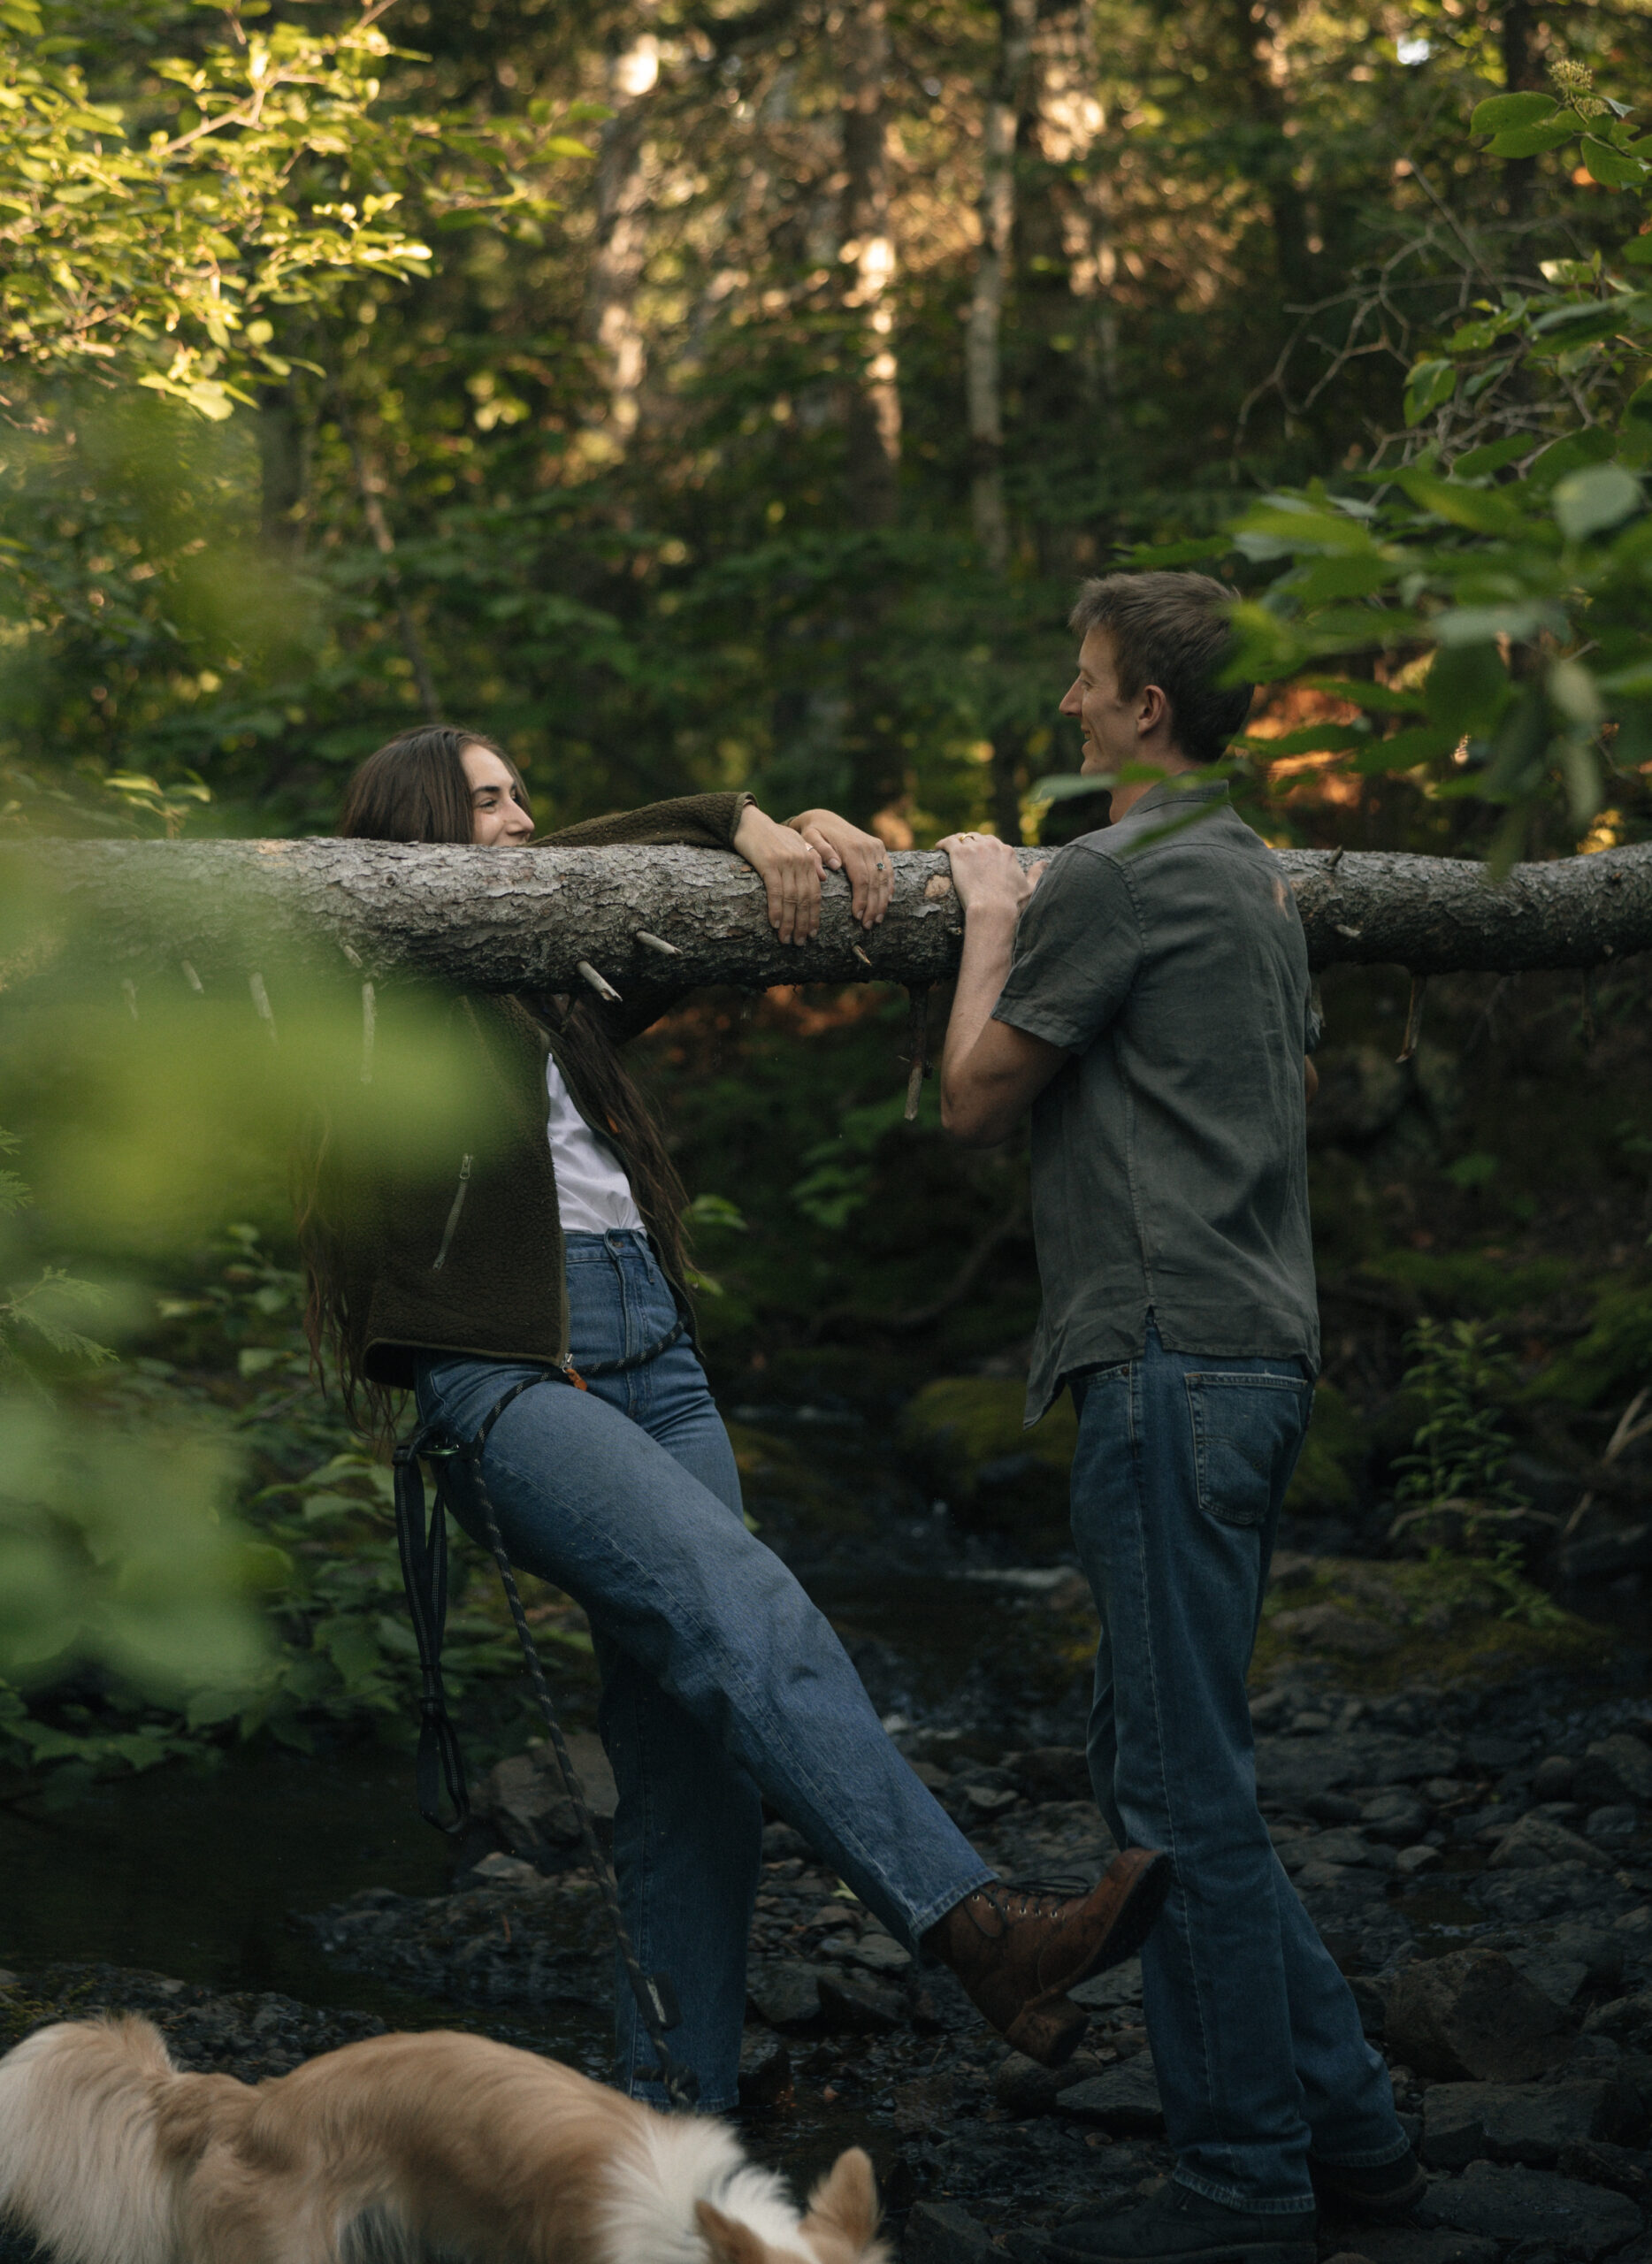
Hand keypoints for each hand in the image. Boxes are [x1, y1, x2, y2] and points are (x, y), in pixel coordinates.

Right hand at [733, 803, 826, 944]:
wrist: (749, 822)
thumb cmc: (771, 836)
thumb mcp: (794, 845)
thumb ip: (811, 859)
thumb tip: (824, 878)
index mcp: (809, 859)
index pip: (815, 894)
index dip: (814, 916)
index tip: (813, 933)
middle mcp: (801, 861)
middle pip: (805, 899)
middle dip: (803, 924)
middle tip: (800, 942)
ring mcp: (786, 862)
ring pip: (792, 899)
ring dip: (790, 922)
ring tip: (786, 939)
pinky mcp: (769, 863)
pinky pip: (776, 891)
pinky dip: (776, 909)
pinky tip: (775, 923)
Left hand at [786, 809, 893, 928]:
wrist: (824, 818)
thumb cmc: (813, 833)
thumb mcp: (809, 839)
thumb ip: (819, 851)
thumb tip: (835, 866)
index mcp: (852, 848)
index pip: (861, 879)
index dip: (861, 900)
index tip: (857, 916)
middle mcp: (868, 846)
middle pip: (875, 882)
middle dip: (873, 906)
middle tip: (867, 925)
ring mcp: (876, 846)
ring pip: (884, 878)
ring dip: (882, 901)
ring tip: (877, 919)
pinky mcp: (880, 848)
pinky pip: (889, 870)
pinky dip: (889, 887)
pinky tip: (887, 902)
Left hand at [935, 832, 1045, 920]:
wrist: (993, 909)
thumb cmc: (1013, 904)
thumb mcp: (1031, 888)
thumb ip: (1037, 873)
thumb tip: (1044, 863)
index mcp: (1008, 852)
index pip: (995, 844)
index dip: (987, 849)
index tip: (980, 857)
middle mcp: (992, 846)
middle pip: (979, 838)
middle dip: (972, 843)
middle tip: (964, 852)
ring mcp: (975, 849)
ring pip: (963, 838)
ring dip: (957, 842)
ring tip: (950, 849)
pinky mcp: (959, 854)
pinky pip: (948, 842)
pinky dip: (942, 843)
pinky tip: (938, 847)